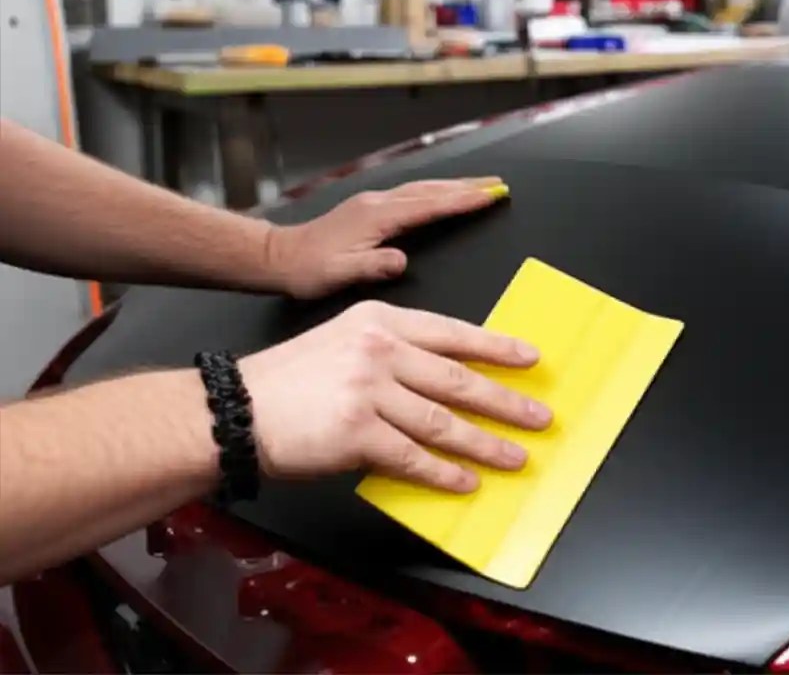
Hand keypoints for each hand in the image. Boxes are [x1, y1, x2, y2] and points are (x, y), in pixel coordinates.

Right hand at [238, 300, 550, 491]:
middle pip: (458, 379)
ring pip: (443, 422)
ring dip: (485, 444)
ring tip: (514, 457)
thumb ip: (394, 351)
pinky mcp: (358, 434)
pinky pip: (414, 457)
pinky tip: (465, 482)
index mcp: (380, 320)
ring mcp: (369, 392)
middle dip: (506, 401)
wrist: (235, 409)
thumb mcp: (344, 341)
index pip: (453, 333)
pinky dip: (443, 473)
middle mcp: (379, 350)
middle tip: (539, 416)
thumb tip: (449, 382)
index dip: (496, 347)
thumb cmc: (290, 380)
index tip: (529, 358)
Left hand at [266, 178, 508, 299]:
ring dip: (454, 185)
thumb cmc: (309, 270)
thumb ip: (373, 267)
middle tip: (499, 185)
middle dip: (467, 186)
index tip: (490, 196)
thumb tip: (402, 261)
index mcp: (376, 217)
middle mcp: (377, 203)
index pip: (429, 206)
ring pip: (423, 188)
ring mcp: (373, 202)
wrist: (280, 258)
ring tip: (481, 185)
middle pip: (431, 190)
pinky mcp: (369, 207)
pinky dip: (435, 191)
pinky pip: (412, 193)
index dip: (462, 201)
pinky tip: (442, 193)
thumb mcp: (340, 275)